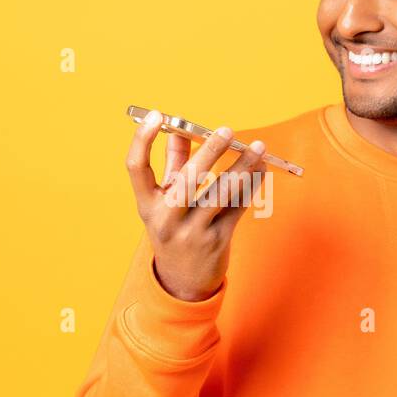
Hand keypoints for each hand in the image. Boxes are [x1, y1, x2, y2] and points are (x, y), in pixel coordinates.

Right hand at [125, 110, 267, 301]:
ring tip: (258, 147)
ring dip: (243, 168)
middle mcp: (166, 219)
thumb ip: (172, 165)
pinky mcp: (217, 241)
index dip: (141, 140)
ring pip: (221, 193)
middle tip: (226, 131)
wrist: (183, 282)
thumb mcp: (164, 202)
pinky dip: (252, 186)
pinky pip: (238, 207)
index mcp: (147, 205)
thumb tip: (179, 129)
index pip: (135, 168)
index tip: (156, 114)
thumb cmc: (173, 230)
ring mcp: (192, 232)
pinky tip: (261, 168)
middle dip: (208, 153)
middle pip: (187, 180)